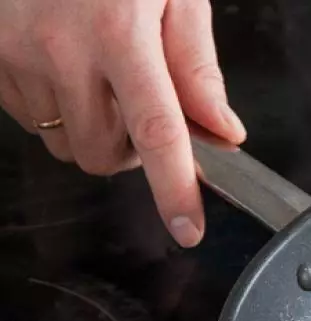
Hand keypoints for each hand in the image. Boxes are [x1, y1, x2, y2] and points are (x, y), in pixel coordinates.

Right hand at [0, 0, 244, 246]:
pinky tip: (67, 65)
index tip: (188, 228)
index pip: (157, 132)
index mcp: (120, 33)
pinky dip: (56, 107)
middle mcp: (62, 50)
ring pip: (65, 142)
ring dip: (95, 129)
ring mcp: (16, 54)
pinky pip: (28, 117)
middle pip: (106, 155)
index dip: (174, 189)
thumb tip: (221, 130)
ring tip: (104, 76)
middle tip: (147, 110)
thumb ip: (196, 64)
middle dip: (134, 153)